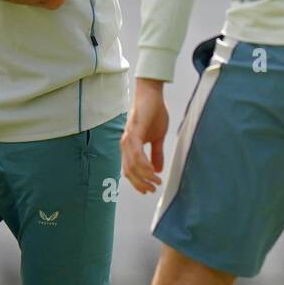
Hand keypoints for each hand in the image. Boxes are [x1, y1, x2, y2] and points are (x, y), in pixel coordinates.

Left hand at [122, 78, 169, 192]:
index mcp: (130, 147)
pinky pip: (137, 153)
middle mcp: (125, 145)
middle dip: (141, 183)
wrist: (152, 95)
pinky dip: (144, 164)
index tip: (149, 190)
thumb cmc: (154, 113)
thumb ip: (156, 153)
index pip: (130, 170)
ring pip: (132, 165)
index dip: (138, 182)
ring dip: (145, 176)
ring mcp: (128, 139)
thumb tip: (157, 170)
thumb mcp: (158, 137)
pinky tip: (152, 171)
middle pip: (129, 171)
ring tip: (156, 181)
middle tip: (153, 190)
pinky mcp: (134, 132)